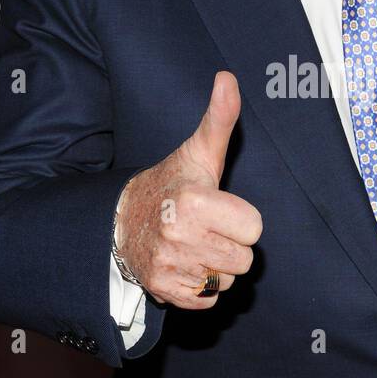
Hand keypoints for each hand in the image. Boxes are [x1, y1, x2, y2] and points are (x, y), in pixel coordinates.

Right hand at [114, 71, 261, 309]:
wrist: (122, 219)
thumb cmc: (171, 183)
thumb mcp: (198, 152)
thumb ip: (219, 119)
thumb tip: (227, 78)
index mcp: (195, 201)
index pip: (254, 229)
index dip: (241, 219)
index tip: (218, 208)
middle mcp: (180, 236)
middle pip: (244, 260)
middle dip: (230, 245)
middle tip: (206, 228)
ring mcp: (169, 266)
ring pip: (226, 280)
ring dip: (215, 266)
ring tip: (194, 244)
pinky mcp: (162, 291)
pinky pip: (207, 300)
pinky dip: (200, 286)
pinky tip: (185, 264)